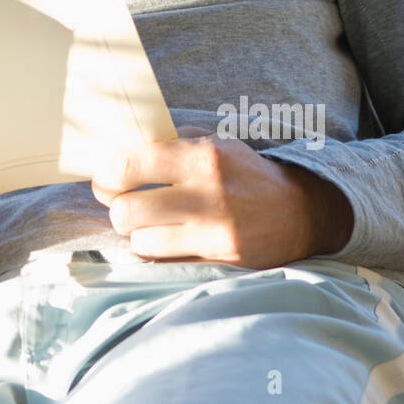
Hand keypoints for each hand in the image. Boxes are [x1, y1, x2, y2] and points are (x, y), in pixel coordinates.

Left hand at [91, 125, 353, 267]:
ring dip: (137, 233)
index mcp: (202, 154)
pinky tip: (167, 238)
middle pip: (127, 210)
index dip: (106, 176)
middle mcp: (207, 191)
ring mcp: (214, 229)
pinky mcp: (220, 256)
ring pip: (140, 240)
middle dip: (117, 208)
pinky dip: (157, 250)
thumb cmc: (243, 173)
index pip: (129, 166)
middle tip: (122, 204)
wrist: (298, 211)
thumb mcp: (213, 143)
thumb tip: (117, 153)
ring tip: (148, 223)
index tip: (105, 180)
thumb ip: (168, 145)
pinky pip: (164, 259)